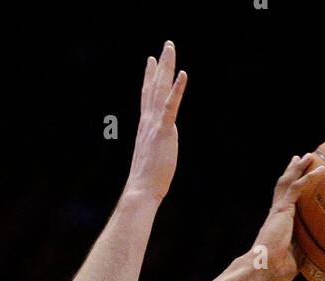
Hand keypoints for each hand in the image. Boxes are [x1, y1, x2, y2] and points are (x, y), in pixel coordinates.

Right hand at [125, 40, 186, 203]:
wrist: (141, 189)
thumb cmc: (146, 181)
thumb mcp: (151, 158)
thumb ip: (154, 148)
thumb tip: (156, 151)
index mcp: (145, 126)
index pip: (147, 97)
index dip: (149, 77)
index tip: (150, 61)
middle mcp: (148, 121)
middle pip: (153, 87)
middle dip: (160, 65)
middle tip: (166, 45)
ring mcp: (155, 125)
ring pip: (160, 89)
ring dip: (166, 67)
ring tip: (170, 48)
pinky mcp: (164, 132)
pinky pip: (171, 106)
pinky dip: (177, 89)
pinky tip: (183, 74)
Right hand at [253, 153, 323, 280]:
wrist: (263, 268)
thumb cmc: (276, 271)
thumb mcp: (295, 261)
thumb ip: (303, 254)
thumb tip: (315, 257)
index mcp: (277, 224)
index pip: (284, 202)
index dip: (291, 190)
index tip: (298, 181)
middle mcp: (276, 214)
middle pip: (284, 186)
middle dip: (292, 171)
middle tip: (300, 159)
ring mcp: (278, 211)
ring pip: (288, 182)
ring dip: (297, 168)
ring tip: (307, 156)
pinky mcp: (282, 210)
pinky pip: (297, 188)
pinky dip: (308, 177)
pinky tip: (320, 169)